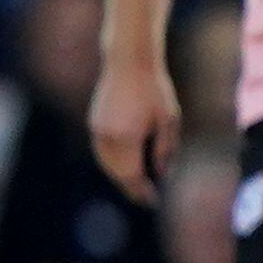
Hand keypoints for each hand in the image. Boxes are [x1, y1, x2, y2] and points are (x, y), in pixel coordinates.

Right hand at [87, 53, 182, 206]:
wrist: (128, 61)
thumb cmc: (154, 88)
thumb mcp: (168, 120)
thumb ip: (165, 149)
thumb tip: (161, 174)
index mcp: (127, 137)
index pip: (132, 175)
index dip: (141, 191)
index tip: (153, 201)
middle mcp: (107, 137)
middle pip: (116, 174)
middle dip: (130, 188)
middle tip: (145, 198)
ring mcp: (97, 129)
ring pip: (105, 164)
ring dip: (119, 177)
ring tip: (135, 185)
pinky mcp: (94, 122)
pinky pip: (101, 152)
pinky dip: (111, 163)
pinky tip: (123, 165)